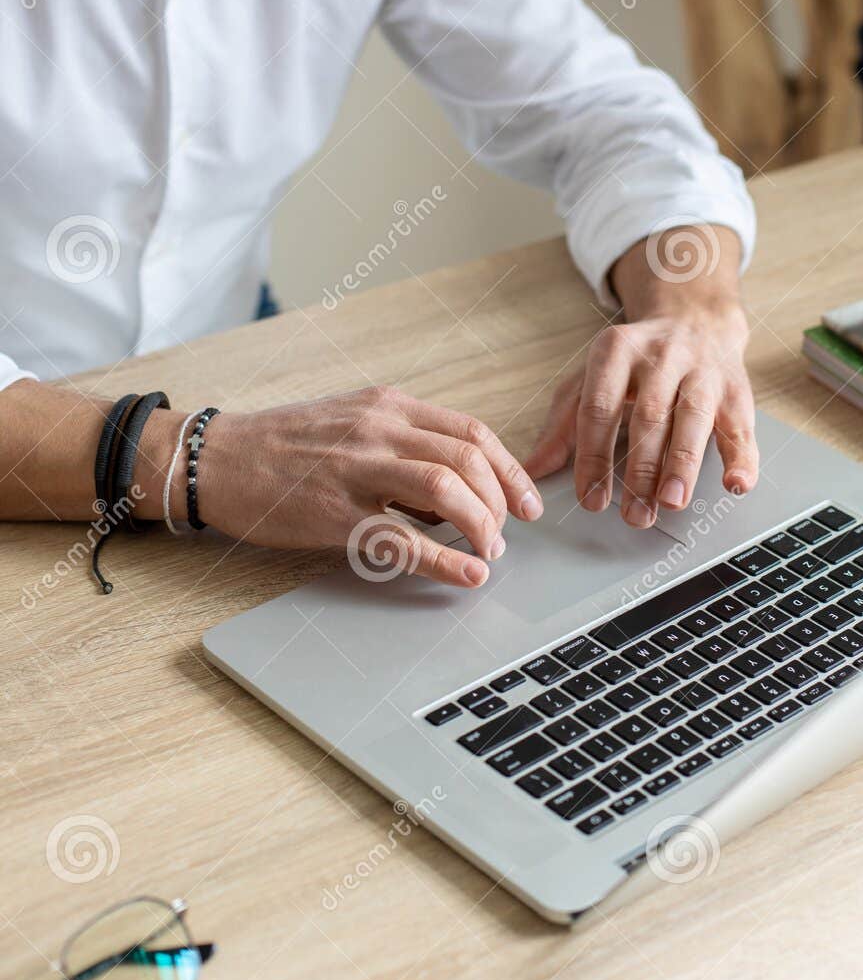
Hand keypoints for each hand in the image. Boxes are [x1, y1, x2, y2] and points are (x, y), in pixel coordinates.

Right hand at [186, 386, 543, 587]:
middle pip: (470, 457)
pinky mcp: (334, 512)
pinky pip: (402, 537)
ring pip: (447, 487)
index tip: (529, 501)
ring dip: (482, 525)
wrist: (216, 458)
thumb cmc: (283, 446)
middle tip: (507, 535)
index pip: (472, 431)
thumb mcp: (351, 421)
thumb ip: (403, 445)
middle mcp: (378, 429)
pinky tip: (466, 574)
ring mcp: (356, 469)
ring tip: (488, 552)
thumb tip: (455, 489)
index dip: (511, 470)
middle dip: (502, 501)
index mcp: (388, 406)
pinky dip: (445, 560)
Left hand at [525, 226, 757, 526]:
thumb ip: (563, 423)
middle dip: (640, 469)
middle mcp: (661, 357)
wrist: (695, 317)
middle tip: (633, 514)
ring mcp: (702, 371)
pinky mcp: (736, 389)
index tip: (590, 498)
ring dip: (683, 463)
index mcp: (616, 351)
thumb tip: (534, 469)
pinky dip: (742, 457)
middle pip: (648, 415)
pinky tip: (737, 484)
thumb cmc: (635, 359)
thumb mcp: (590, 377)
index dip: (593, 456)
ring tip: (672, 502)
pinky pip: (741, 425)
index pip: (600, 407)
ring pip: (693, 418)